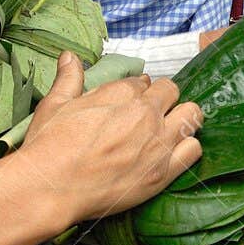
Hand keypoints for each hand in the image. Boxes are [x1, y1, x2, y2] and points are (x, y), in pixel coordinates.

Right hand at [16, 52, 202, 222]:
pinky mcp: (163, 172)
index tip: (129, 104)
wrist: (51, 187)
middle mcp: (145, 113)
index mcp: (122, 92)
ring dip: (182, 118)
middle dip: (163, 99)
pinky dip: (187, 148)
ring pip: (192, 115)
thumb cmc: (49, 145)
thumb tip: (69, 57)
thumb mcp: (55, 104)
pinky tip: (173, 153)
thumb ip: (69, 79)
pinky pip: (194, 150)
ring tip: (168, 130)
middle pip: (172, 92)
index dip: (137, 92)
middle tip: (149, 116)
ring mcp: (157, 142)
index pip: (143, 81)